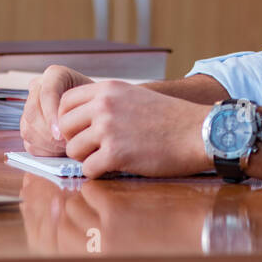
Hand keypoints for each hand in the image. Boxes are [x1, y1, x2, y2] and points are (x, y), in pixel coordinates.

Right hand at [20, 64, 93, 155]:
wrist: (97, 112)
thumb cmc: (100, 105)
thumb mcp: (97, 101)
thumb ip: (83, 109)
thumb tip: (64, 134)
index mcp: (55, 74)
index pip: (47, 93)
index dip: (51, 115)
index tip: (61, 134)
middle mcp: (39, 87)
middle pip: (33, 112)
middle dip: (49, 133)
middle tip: (66, 145)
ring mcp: (31, 106)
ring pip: (28, 128)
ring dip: (46, 143)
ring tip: (66, 148)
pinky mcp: (28, 125)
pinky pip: (28, 141)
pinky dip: (43, 150)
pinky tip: (59, 151)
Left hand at [56, 80, 210, 178]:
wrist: (197, 132)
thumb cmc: (169, 119)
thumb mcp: (135, 96)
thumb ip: (107, 103)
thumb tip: (80, 120)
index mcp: (108, 89)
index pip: (65, 102)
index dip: (68, 120)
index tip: (80, 131)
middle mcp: (104, 106)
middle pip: (64, 127)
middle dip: (75, 141)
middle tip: (93, 149)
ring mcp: (108, 130)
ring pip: (73, 150)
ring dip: (87, 158)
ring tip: (108, 158)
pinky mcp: (116, 154)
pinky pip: (88, 169)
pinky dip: (99, 173)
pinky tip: (116, 168)